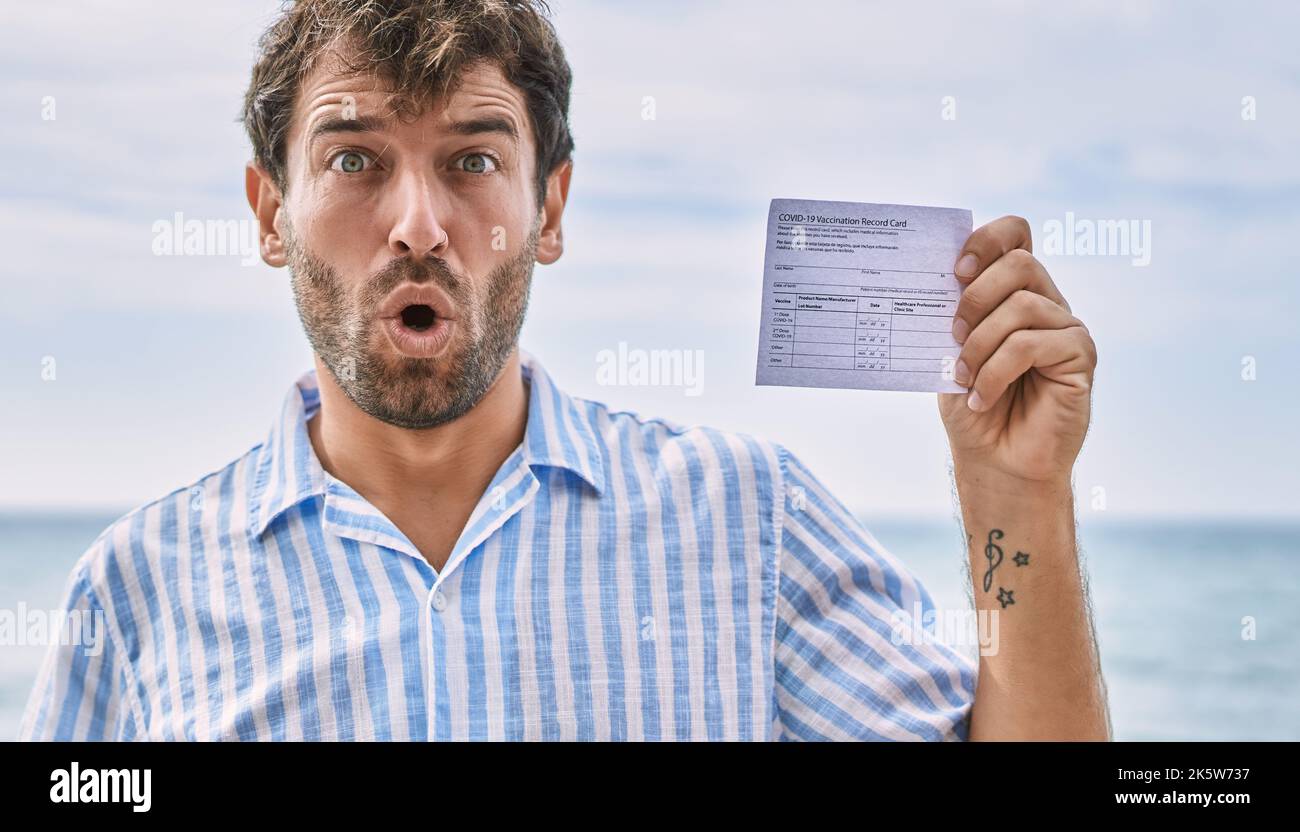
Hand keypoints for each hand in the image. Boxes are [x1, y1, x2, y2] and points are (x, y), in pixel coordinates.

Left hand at [938, 215, 1096, 486]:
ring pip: (1021, 306)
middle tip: (952, 335)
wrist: (995, 461)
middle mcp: (1046, 302)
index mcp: (1014, 292)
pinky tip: (982, 398)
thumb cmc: (973, 405)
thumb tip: (937, 282)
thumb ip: (953, 315)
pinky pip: (1031, 344)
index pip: (1016, 235)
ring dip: (980, 345)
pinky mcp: (1080, 356)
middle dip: (975, 296)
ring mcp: (1067, 328)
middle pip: (1020, 262)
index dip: (988, 239)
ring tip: (964, 378)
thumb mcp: (950, 353)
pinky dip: (996, 371)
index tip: (956, 270)